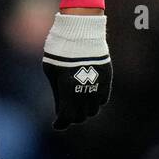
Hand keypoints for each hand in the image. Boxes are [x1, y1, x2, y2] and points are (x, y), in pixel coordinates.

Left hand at [42, 11, 111, 129]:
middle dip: (72, 118)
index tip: (56, 125)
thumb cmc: (60, 50)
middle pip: (80, 116)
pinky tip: (87, 97)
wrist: (81, 33)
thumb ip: (56, 92)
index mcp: (68, 91)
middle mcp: (84, 92)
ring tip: (77, 106)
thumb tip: (60, 109)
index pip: (66, 117)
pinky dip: (95, 102)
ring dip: (84, 111)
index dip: (60, 124)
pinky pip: (103, 99)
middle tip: (65, 114)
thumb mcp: (51, 71)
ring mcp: (97, 86)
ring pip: (93, 110)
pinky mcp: (107, 80)